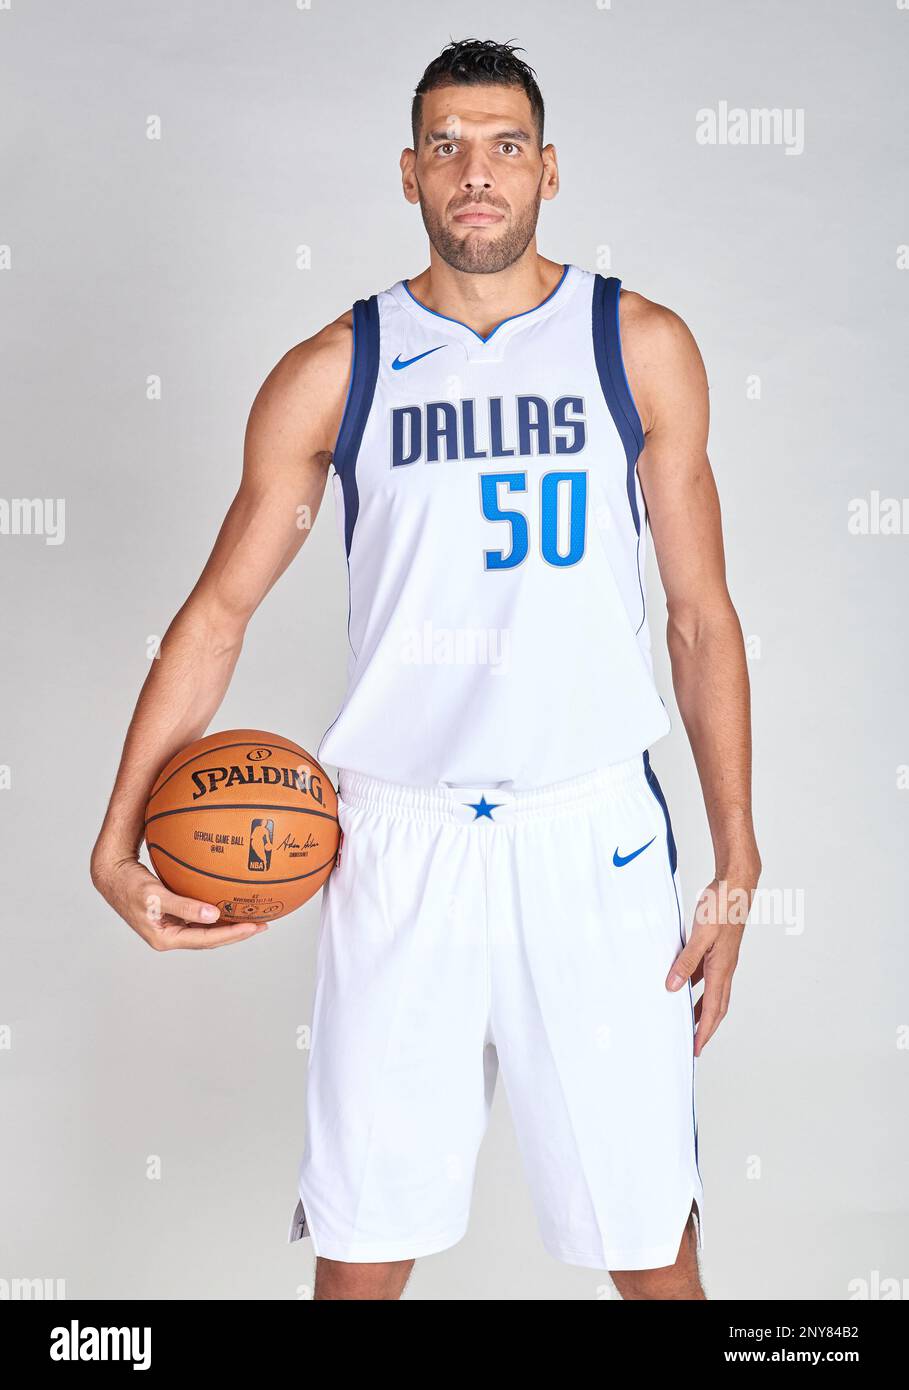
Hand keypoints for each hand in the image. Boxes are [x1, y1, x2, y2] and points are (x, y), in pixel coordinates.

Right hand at [90, 852, 268, 950]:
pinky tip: (228, 901)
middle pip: (211, 938)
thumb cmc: (129, 885)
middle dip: (237, 932)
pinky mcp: (172, 914)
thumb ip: (184, 906)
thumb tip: (214, 915)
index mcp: (166, 938)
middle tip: (262, 923)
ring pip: (206, 929)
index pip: (207, 940)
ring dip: (228, 924)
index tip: (254, 926)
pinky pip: (199, 916)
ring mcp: (171, 926)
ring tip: (251, 916)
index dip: (233, 934)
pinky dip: (215, 912)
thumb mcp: (155, 896)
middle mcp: (171, 935)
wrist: (111, 874)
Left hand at [665, 872, 757, 1054]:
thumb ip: (686, 961)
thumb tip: (672, 987)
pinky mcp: (719, 947)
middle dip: (706, 1027)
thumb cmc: (722, 906)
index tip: (696, 1048)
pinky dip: (698, 985)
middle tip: (695, 1044)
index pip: (713, 1008)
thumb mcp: (700, 935)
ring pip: (714, 991)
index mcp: (722, 968)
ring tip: (689, 1020)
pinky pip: (708, 974)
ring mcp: (724, 957)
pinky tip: (685, 982)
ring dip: (702, 1008)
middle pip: (717, 1005)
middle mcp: (725, 967)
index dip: (704, 1030)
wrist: (737, 884)